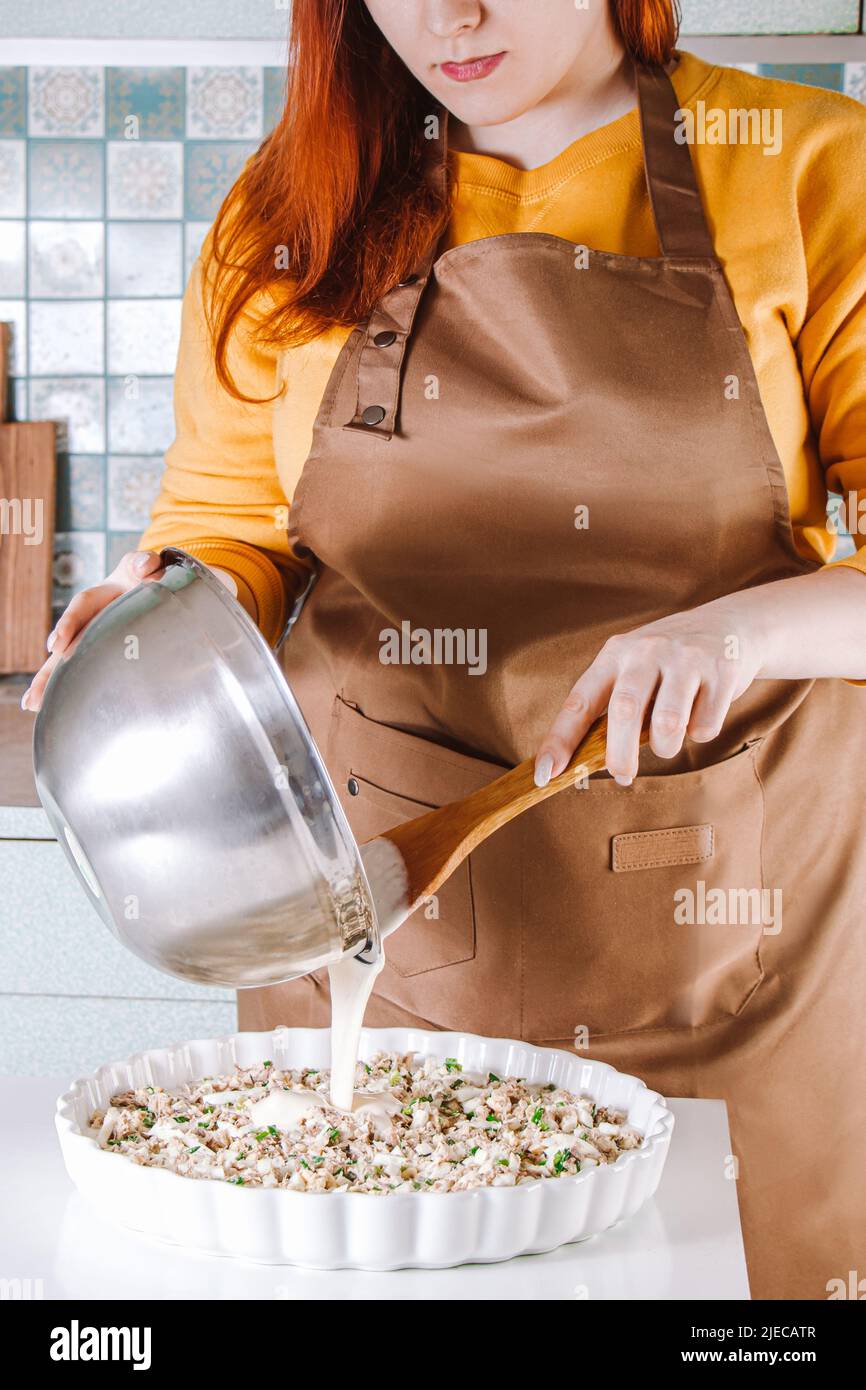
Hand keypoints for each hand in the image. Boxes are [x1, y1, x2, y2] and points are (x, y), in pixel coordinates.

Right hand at [21, 550, 164, 712]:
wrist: (146, 584)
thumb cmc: (145, 574)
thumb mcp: (146, 565)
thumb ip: (145, 563)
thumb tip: (145, 566)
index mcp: (99, 596)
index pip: (82, 608)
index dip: (68, 624)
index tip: (57, 645)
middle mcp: (86, 620)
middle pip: (64, 643)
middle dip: (50, 666)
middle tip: (37, 689)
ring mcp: (87, 637)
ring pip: (64, 661)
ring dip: (48, 682)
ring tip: (31, 704)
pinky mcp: (93, 651)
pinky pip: (78, 670)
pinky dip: (65, 687)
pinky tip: (47, 706)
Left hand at [533, 595, 765, 787]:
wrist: (730, 624)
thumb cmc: (668, 662)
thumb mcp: (633, 669)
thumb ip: (612, 708)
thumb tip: (585, 764)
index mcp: (614, 655)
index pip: (580, 702)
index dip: (560, 740)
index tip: (545, 773)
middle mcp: (646, 651)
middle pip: (624, 712)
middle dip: (620, 755)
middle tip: (622, 775)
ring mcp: (685, 659)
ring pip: (667, 724)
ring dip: (665, 748)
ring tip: (666, 742)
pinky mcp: (720, 671)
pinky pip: (704, 726)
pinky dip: (700, 733)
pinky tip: (701, 714)